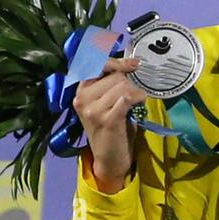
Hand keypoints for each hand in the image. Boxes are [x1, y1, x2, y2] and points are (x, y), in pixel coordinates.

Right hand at [72, 56, 145, 192]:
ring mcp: (93, 110)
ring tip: (135, 104)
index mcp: (80, 91)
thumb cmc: (112, 127)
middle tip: (133, 97)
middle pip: (115, 76)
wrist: (110, 158)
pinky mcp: (106, 120)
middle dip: (130, 83)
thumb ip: (111, 84)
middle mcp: (82, 98)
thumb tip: (131, 63)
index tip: (133, 64)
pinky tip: (139, 106)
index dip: (117, 62)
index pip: (95, 65)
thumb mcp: (105, 102)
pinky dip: (138, 99)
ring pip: (123, 86)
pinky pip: (127, 98)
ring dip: (136, 93)